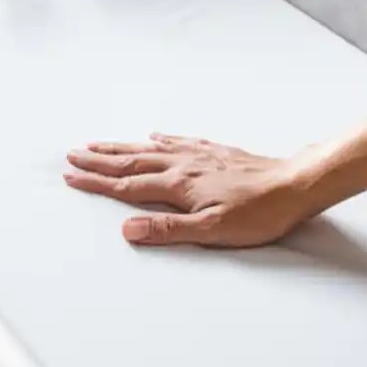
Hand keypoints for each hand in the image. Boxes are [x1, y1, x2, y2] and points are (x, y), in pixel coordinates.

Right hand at [64, 133, 316, 246]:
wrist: (295, 185)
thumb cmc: (258, 213)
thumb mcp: (212, 231)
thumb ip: (168, 231)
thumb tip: (128, 229)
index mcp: (177, 186)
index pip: (127, 186)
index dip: (96, 183)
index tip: (71, 176)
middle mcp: (183, 165)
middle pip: (131, 162)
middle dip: (99, 160)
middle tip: (72, 155)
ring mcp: (199, 155)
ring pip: (150, 149)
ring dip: (121, 147)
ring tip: (98, 144)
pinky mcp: (215, 151)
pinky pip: (178, 141)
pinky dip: (160, 139)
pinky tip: (153, 135)